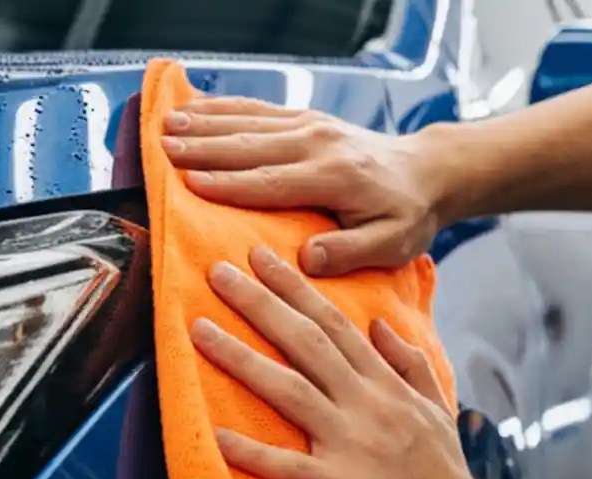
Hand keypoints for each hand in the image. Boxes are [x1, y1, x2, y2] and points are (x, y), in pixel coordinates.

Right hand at [162, 97, 445, 274]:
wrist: (428, 172)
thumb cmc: (406, 215)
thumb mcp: (392, 244)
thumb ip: (351, 252)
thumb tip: (308, 258)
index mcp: (334, 177)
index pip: (271, 181)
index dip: (230, 184)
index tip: (190, 183)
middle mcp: (318, 143)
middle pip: (250, 145)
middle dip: (204, 146)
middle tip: (163, 149)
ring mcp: (311, 125)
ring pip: (248, 122)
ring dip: (205, 123)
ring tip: (166, 125)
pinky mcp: (306, 118)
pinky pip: (258, 110)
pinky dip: (223, 108)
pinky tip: (193, 108)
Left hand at [191, 245, 496, 478]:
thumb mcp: (438, 411)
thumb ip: (410, 365)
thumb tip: (380, 325)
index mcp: (386, 387)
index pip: (335, 323)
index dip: (296, 288)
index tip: (262, 257)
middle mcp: (367, 406)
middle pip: (306, 342)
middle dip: (261, 303)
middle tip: (219, 273)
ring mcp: (352, 445)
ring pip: (289, 390)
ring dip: (240, 358)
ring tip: (200, 333)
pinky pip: (286, 466)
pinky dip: (251, 451)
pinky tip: (216, 435)